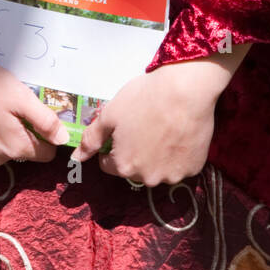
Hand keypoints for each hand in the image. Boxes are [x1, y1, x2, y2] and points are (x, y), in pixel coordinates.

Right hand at [0, 61, 69, 165]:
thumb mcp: (20, 97)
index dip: (49, 135)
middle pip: (24, 150)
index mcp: (16, 147)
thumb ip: (45, 121)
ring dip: (5, 131)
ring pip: (4, 148)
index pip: (47, 154)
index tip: (41, 115)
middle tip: (15, 104)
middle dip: (25, 131)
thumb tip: (64, 140)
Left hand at [72, 44, 251, 187]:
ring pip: (158, 168)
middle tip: (143, 125)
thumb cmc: (144, 99)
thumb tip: (76, 158)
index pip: (108, 164)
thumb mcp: (110, 114)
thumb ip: (91, 139)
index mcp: (124, 166)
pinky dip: (178, 153)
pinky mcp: (193, 168)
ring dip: (157, 155)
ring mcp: (173, 176)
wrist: (186, 90)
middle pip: (134, 168)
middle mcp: (148, 178)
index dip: (112, 146)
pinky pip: (180, 165)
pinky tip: (179, 133)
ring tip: (163, 127)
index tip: (122, 129)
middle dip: (135, 151)